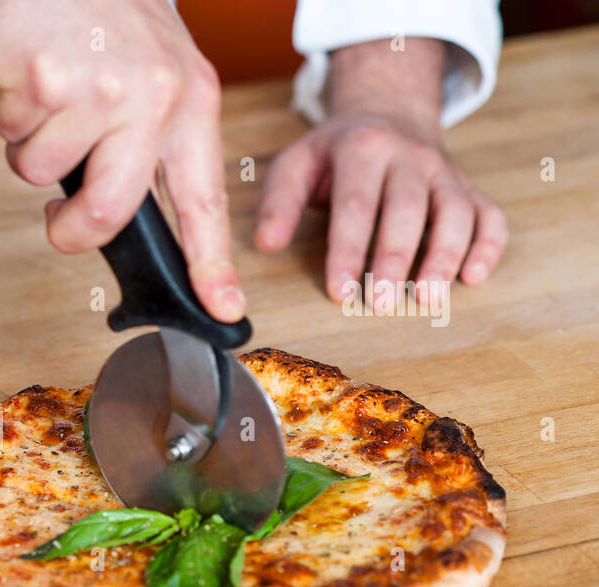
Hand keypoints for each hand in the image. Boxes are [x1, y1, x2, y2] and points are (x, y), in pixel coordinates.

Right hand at [0, 0, 245, 320]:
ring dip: (30, 146)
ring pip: (41, 174)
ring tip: (47, 95)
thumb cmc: (105, 10)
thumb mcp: (157, 69)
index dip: (212, 264)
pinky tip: (29, 70)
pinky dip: (7, 112)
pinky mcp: (45, 81)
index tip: (224, 309)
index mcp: (190, 103)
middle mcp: (153, 100)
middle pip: (108, 214)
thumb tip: (119, 213)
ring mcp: (98, 92)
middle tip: (57, 219)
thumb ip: (147, 138)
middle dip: (69, 232)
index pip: (202, 201)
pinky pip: (11, 134)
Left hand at [255, 37, 506, 306]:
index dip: (347, 250)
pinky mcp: (468, 187)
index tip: (339, 292)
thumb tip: (267, 243)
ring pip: (455, 211)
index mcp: (362, 148)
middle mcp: (409, 156)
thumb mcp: (297, 162)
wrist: (387, 113)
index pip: (356, 204)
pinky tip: (474, 278)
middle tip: (382, 302)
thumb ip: (279, 201)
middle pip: (407, 209)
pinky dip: (488, 245)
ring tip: (428, 299)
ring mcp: (444, 172)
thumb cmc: (334, 154)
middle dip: (395, 258)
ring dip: (444, 256)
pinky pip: (489, 214)